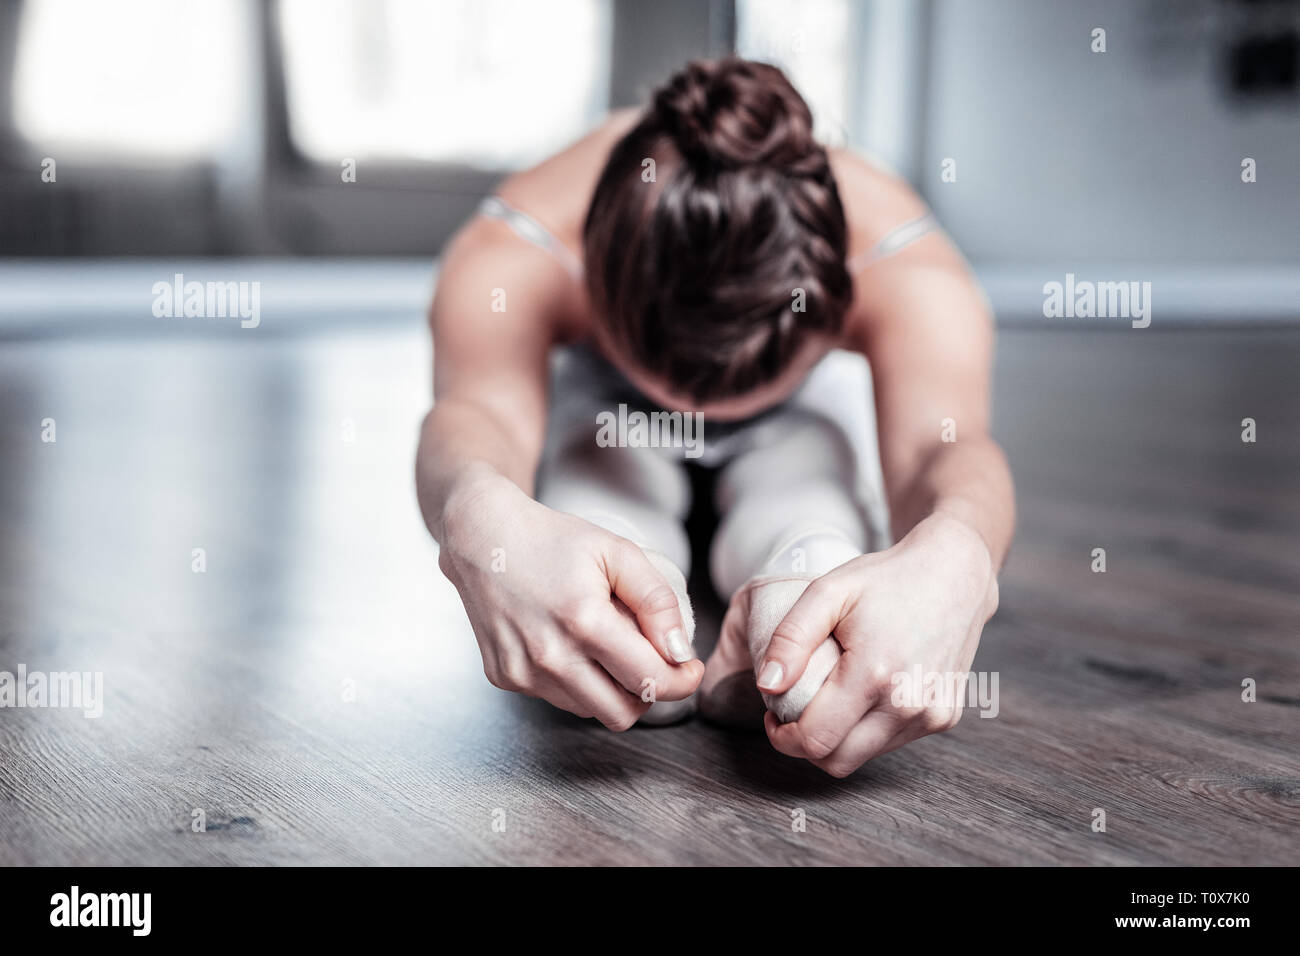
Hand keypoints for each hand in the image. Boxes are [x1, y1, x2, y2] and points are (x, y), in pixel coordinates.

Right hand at [438, 471, 703, 729]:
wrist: (482, 537)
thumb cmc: (553, 540)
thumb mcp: (618, 552)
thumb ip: (658, 601)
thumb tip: (679, 652)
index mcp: (583, 622)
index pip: (650, 681)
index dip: (681, 682)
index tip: (689, 668)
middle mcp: (548, 656)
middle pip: (622, 713)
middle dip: (648, 693)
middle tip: (652, 661)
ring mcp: (522, 672)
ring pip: (590, 710)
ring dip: (610, 688)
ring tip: (604, 642)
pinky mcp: (504, 677)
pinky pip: (558, 698)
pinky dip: (576, 680)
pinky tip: (569, 642)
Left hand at [756, 513, 998, 776]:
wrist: (953, 574)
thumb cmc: (886, 580)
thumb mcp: (828, 592)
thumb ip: (791, 639)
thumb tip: (767, 685)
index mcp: (875, 673)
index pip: (816, 740)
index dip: (783, 736)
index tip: (773, 714)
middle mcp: (909, 704)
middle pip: (838, 761)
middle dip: (805, 744)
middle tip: (792, 713)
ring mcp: (932, 715)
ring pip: (863, 757)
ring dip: (837, 738)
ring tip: (830, 697)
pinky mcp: (945, 718)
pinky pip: (891, 742)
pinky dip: (867, 729)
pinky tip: (864, 693)